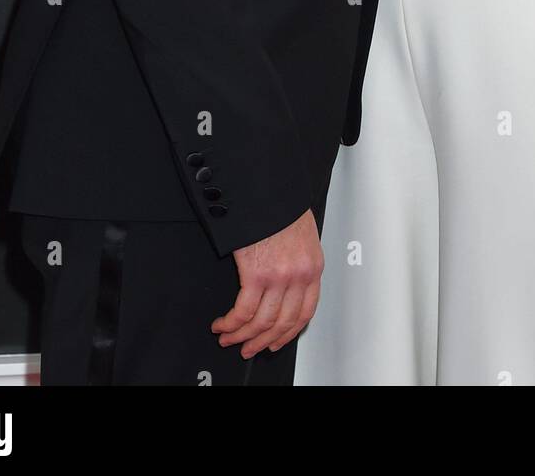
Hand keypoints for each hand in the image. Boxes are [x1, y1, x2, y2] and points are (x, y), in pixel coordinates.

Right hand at [210, 208, 322, 360]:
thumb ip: (298, 261)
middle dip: (262, 341)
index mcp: (313, 266)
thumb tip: (285, 285)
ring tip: (228, 338)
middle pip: (282, 323)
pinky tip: (222, 324)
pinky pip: (243, 311)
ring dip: (242, 336)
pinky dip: (231, 323)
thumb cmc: (282, 205)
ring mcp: (279, 276)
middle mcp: (299, 275)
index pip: (305, 313)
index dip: (287, 333)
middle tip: (248, 348)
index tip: (275, 341)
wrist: (269, 187)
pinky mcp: (256, 273)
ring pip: (261, 322)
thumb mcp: (302, 234)